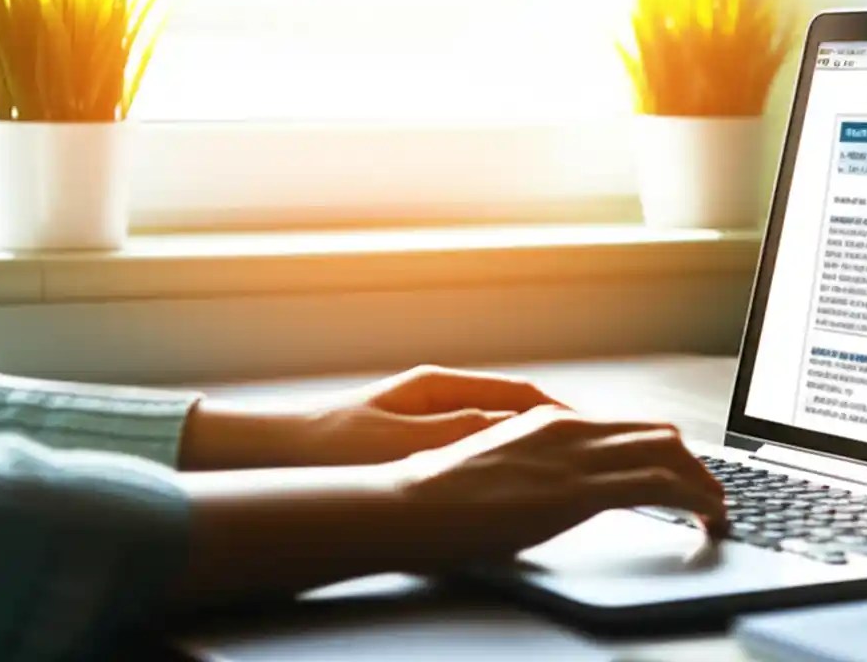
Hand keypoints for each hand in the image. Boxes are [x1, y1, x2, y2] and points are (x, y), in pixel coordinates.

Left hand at [180, 366, 561, 469]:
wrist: (277, 452)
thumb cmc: (332, 444)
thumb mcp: (404, 440)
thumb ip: (461, 432)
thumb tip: (516, 426)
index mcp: (440, 386)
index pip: (519, 393)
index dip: (559, 412)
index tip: (589, 431)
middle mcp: (438, 395)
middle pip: (511, 409)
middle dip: (548, 429)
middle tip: (581, 454)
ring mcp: (427, 416)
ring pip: (492, 430)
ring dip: (521, 446)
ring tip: (550, 468)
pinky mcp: (414, 440)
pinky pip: (470, 447)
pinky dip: (493, 459)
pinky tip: (499, 482)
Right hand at [392, 405, 728, 561]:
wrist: (410, 502)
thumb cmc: (441, 494)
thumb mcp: (497, 466)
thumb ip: (535, 466)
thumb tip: (555, 485)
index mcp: (551, 421)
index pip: (629, 426)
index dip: (664, 451)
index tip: (681, 474)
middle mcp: (571, 427)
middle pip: (658, 434)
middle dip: (693, 465)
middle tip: (708, 494)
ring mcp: (577, 455)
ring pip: (668, 453)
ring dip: (702, 481)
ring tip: (717, 508)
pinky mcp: (580, 489)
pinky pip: (658, 485)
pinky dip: (694, 498)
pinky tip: (706, 516)